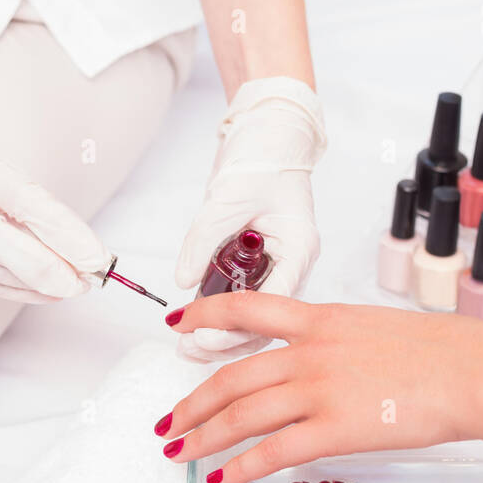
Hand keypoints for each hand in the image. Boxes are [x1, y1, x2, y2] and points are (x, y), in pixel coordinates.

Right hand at [0, 120, 113, 302]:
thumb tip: (85, 256)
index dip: (70, 237)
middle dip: (59, 273)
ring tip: (73, 283)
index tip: (99, 258)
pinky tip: (47, 292)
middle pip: (15, 252)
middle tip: (89, 281)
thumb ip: (44, 213)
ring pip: (6, 276)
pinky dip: (24, 291)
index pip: (33, 207)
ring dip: (46, 285)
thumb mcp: (8, 175)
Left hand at [155, 291, 482, 482]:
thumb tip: (323, 369)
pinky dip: (240, 467)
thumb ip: (342, 347)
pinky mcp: (336, 428)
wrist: (477, 372)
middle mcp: (312, 351)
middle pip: (232, 376)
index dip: (204, 315)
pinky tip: (220, 479)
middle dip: (192, 403)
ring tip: (178, 454)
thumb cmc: (446, 355)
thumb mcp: (380, 332)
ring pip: (242, 414)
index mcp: (323, 320)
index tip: (176, 324)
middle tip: (167, 423)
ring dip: (203, 436)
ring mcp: (321, 389)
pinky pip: (273, 451)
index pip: (248, 309)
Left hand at [174, 77, 324, 361]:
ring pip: (255, 318)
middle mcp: (294, 264)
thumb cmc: (263, 156)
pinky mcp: (262, 266)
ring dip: (222, 335)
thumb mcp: (227, 198)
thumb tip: (183, 280)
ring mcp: (280, 268)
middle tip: (189, 350)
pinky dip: (222, 318)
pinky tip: (198, 329)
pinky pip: (245, 302)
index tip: (205, 334)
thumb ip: (203, 241)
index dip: (238, 324)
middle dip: (226, 340)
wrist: (269, 132)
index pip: (273, 300)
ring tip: (188, 348)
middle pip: (265, 320)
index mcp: (299, 248)